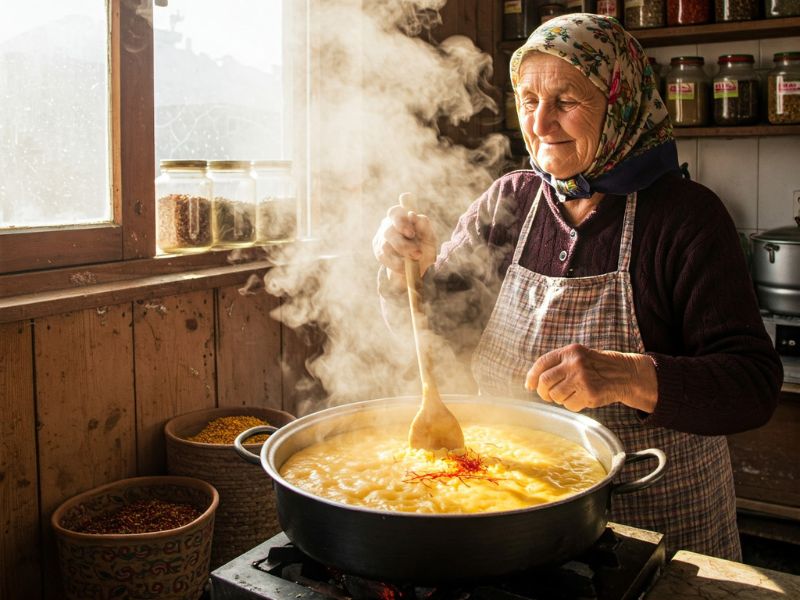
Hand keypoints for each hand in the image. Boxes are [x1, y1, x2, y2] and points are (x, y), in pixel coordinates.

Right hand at [372, 204, 437, 284]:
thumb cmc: (425, 245)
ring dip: (402, 257)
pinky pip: (385, 259)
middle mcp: (388, 225)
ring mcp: (381, 239)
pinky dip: (397, 264)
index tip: (411, 234)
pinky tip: (406, 267)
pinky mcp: (379, 253)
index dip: (400, 222)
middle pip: (389, 232)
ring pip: (385, 246)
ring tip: (415, 260)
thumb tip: (412, 214)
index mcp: (400, 216)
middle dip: (403, 245)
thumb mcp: (429, 237)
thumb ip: (423, 225)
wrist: (419, 265)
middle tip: (417, 254)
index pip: (394, 213)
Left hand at [525, 343, 657, 413]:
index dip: (532, 376)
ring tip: (570, 395)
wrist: (624, 374)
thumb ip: (558, 364)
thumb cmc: (596, 367)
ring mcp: (582, 378)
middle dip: (542, 392)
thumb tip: (533, 383)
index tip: (529, 385)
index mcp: (570, 351)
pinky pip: (569, 405)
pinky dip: (572, 405)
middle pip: (545, 382)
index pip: (542, 363)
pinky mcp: (590, 393)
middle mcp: (575, 363)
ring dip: (559, 399)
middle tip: (547, 396)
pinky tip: (581, 398)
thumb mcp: (578, 357)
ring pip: (556, 396)